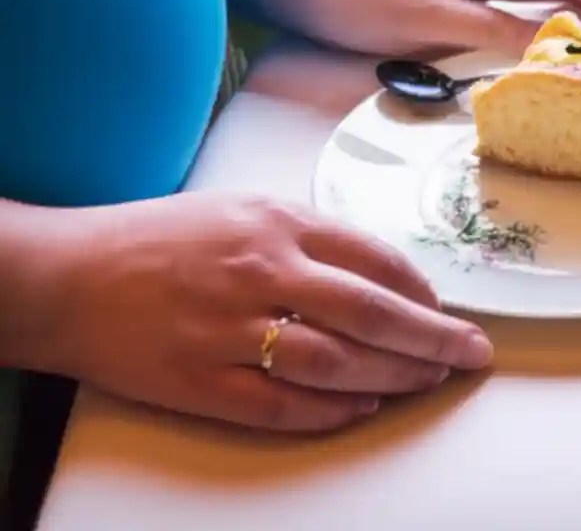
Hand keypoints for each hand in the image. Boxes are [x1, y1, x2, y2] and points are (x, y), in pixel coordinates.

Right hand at [43, 192, 490, 431]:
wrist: (68, 276)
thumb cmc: (159, 237)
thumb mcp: (242, 208)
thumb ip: (311, 234)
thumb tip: (381, 272)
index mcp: (277, 225)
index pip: (376, 259)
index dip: (424, 290)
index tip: (447, 309)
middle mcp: (262, 274)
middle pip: (373, 313)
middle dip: (436, 338)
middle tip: (474, 353)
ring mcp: (232, 331)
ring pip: (338, 362)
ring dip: (395, 377)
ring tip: (429, 381)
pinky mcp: (202, 381)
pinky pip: (283, 405)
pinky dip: (332, 411)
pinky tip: (364, 408)